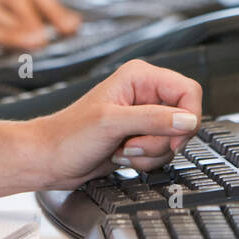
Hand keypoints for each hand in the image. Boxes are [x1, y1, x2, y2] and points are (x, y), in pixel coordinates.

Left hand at [29, 59, 201, 189]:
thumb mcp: (112, 123)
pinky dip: (146, 161)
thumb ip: (153, 120)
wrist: (50, 159)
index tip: (174, 138)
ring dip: (151, 153)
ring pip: (174, 139)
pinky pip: (162, 152)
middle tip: (133, 144)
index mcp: (140, 77)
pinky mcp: (141, 136)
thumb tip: (187, 120)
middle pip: (183, 119)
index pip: (188, 91)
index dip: (187, 117)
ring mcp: (144, 116)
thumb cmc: (68, 135)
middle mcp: (145, 93)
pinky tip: (122, 155)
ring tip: (123, 149)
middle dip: (161, 141)